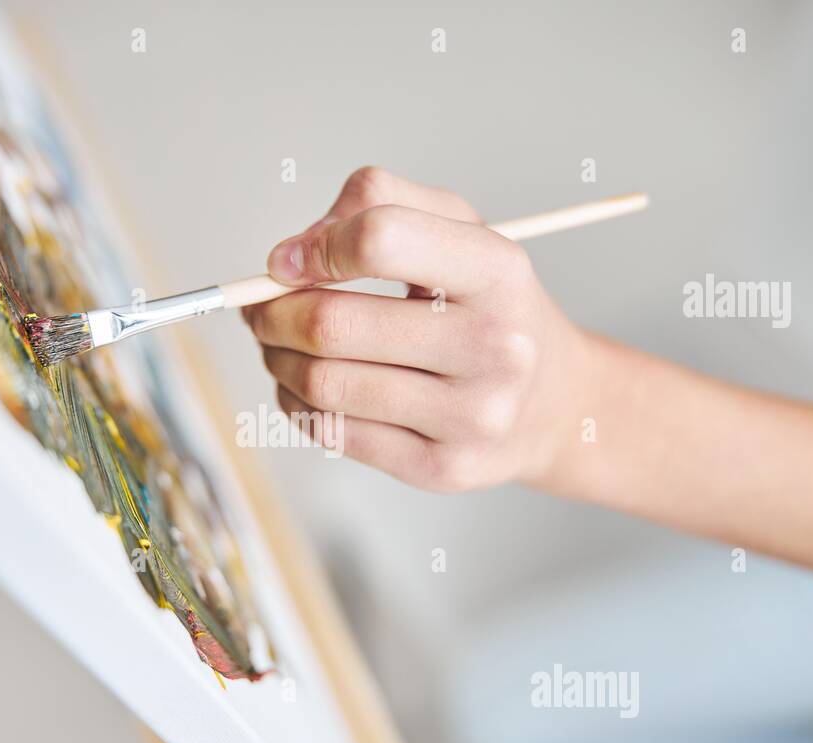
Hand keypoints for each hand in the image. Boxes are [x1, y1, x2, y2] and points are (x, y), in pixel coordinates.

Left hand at [243, 167, 587, 491]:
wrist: (554, 403)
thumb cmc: (487, 306)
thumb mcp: (458, 229)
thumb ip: (378, 202)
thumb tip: (291, 255)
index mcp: (498, 270)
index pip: (380, 239)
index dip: (314, 247)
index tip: (287, 262)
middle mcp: (495, 345)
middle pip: (332, 324)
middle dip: (272, 313)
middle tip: (258, 308)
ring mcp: (473, 416)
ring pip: (322, 384)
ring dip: (276, 360)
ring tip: (278, 346)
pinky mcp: (443, 469)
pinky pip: (333, 433)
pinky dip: (296, 405)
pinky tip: (305, 388)